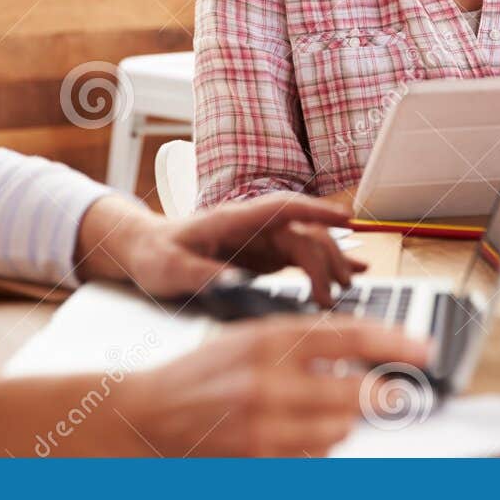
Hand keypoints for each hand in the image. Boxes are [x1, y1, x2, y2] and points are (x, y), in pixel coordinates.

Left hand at [75, 193, 363, 305]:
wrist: (145, 250)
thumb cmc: (155, 255)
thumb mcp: (169, 268)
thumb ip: (200, 274)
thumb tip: (232, 283)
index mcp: (233, 219)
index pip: (282, 207)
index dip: (315, 210)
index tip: (345, 218)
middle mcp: (254, 226)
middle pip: (304, 232)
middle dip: (328, 257)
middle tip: (338, 292)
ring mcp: (263, 241)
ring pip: (309, 245)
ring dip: (331, 263)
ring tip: (345, 291)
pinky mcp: (266, 257)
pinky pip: (304, 258)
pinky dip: (328, 265)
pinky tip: (353, 273)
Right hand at [118, 316, 432, 455]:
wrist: (146, 415)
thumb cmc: (198, 374)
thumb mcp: (247, 338)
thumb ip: (298, 342)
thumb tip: (356, 351)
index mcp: (268, 337)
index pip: (348, 335)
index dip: (394, 341)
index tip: (424, 348)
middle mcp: (270, 379)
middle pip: (358, 392)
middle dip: (384, 395)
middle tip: (397, 393)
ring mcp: (266, 424)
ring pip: (340, 430)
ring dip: (344, 423)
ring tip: (322, 413)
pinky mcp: (261, 459)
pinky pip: (314, 457)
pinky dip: (318, 447)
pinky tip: (300, 434)